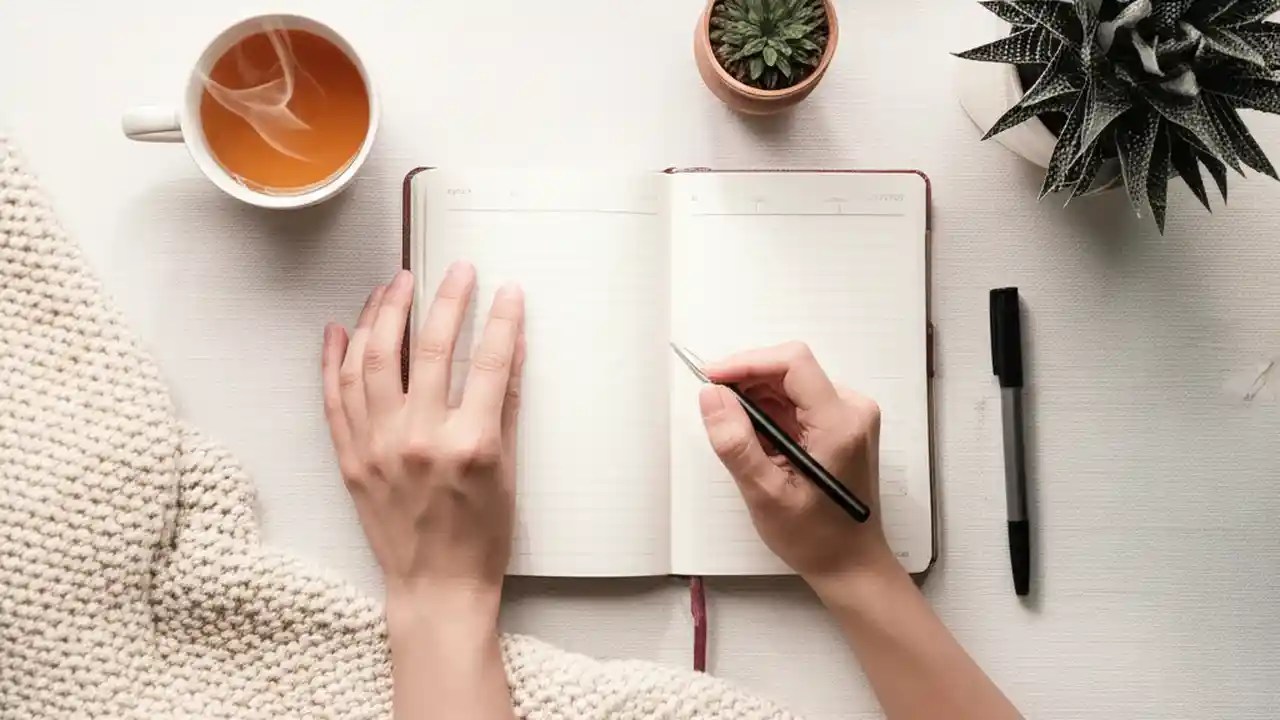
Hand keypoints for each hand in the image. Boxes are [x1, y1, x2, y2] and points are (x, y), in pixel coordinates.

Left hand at [321, 263, 524, 617]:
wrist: (436, 587)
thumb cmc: (481, 536)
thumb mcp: (508, 470)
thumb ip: (507, 404)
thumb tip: (511, 346)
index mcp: (469, 444)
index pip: (489, 362)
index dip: (501, 320)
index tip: (508, 291)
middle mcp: (419, 439)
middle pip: (431, 348)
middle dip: (446, 300)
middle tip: (456, 271)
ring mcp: (378, 446)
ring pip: (374, 359)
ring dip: (384, 313)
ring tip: (396, 284)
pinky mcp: (350, 458)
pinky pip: (335, 396)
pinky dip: (335, 358)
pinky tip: (341, 327)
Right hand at [698, 342, 894, 585]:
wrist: (852, 564)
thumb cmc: (816, 538)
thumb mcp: (765, 494)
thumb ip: (736, 443)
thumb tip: (711, 396)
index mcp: (840, 424)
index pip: (793, 363)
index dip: (747, 362)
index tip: (712, 378)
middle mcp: (852, 411)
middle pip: (791, 369)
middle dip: (748, 381)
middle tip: (715, 407)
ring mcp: (850, 416)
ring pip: (792, 384)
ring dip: (758, 399)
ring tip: (738, 435)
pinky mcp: (842, 425)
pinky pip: (799, 402)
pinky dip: (771, 413)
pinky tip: (759, 442)